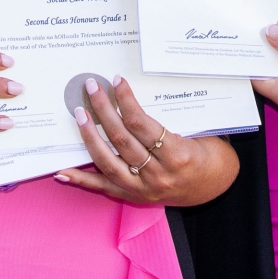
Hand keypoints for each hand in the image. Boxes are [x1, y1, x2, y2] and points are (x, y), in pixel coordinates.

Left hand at [54, 76, 238, 205]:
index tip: (116, 81)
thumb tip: (138, 93)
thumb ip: (172, 118)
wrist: (215, 187)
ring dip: (90, 137)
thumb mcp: (200, 132)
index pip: (142, 124)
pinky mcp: (134, 197)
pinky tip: (62, 170)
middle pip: (122, 139)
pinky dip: (82, 179)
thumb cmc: (210, 154)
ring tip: (79, 115)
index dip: (126, 101)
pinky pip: (103, 187)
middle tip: (91, 87)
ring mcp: (143, 188)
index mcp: (177, 154)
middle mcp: (158, 174)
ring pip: (109, 161)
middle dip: (103, 110)